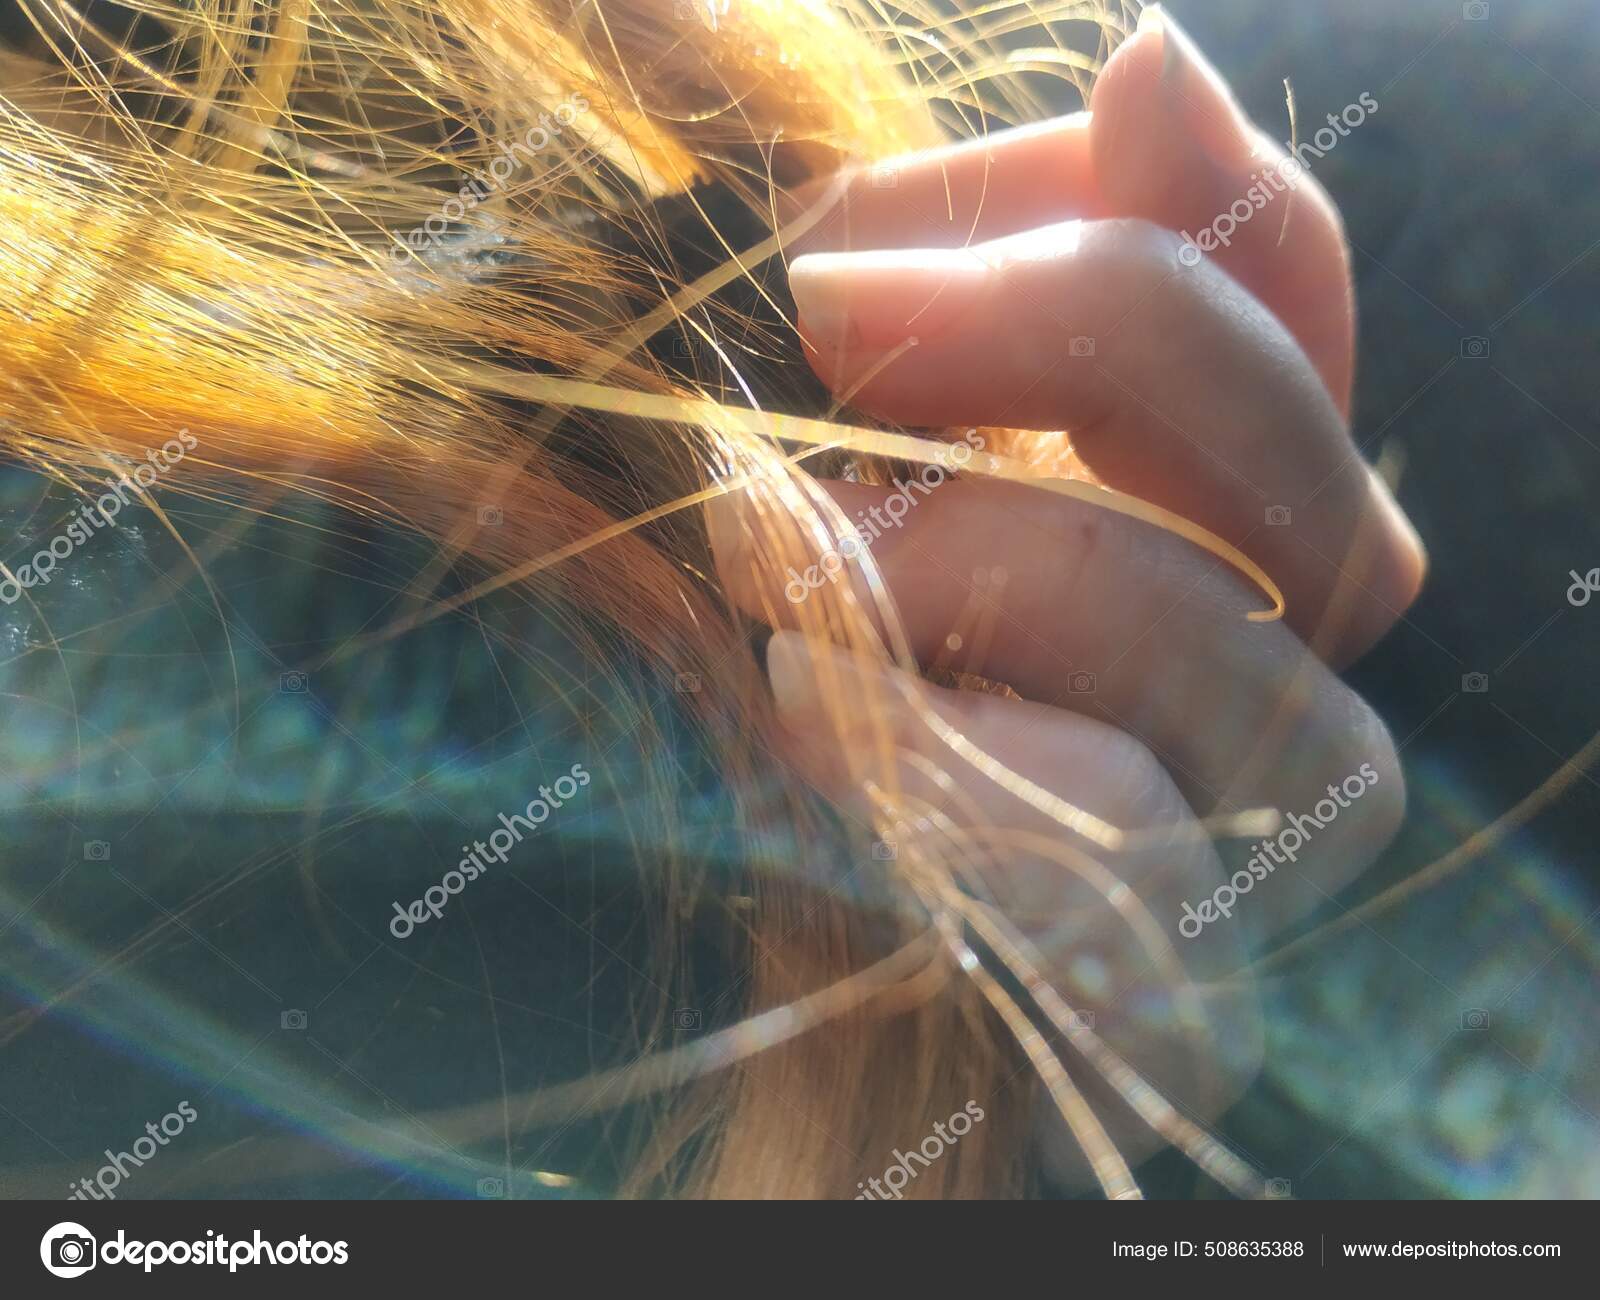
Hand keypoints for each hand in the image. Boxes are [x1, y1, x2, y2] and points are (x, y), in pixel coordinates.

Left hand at [707, 6, 1424, 1191]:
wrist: (695, 918)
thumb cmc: (749, 647)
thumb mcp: (823, 419)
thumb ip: (956, 259)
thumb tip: (1159, 55)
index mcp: (1192, 520)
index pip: (1305, 329)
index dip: (1230, 209)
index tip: (1102, 104)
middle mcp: (1252, 672)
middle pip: (1312, 481)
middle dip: (1092, 337)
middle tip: (835, 300)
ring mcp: (1218, 852)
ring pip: (1260, 685)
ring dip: (1011, 566)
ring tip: (788, 554)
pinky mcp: (1145, 1012)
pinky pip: (1161, 913)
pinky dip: (992, 781)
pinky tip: (822, 711)